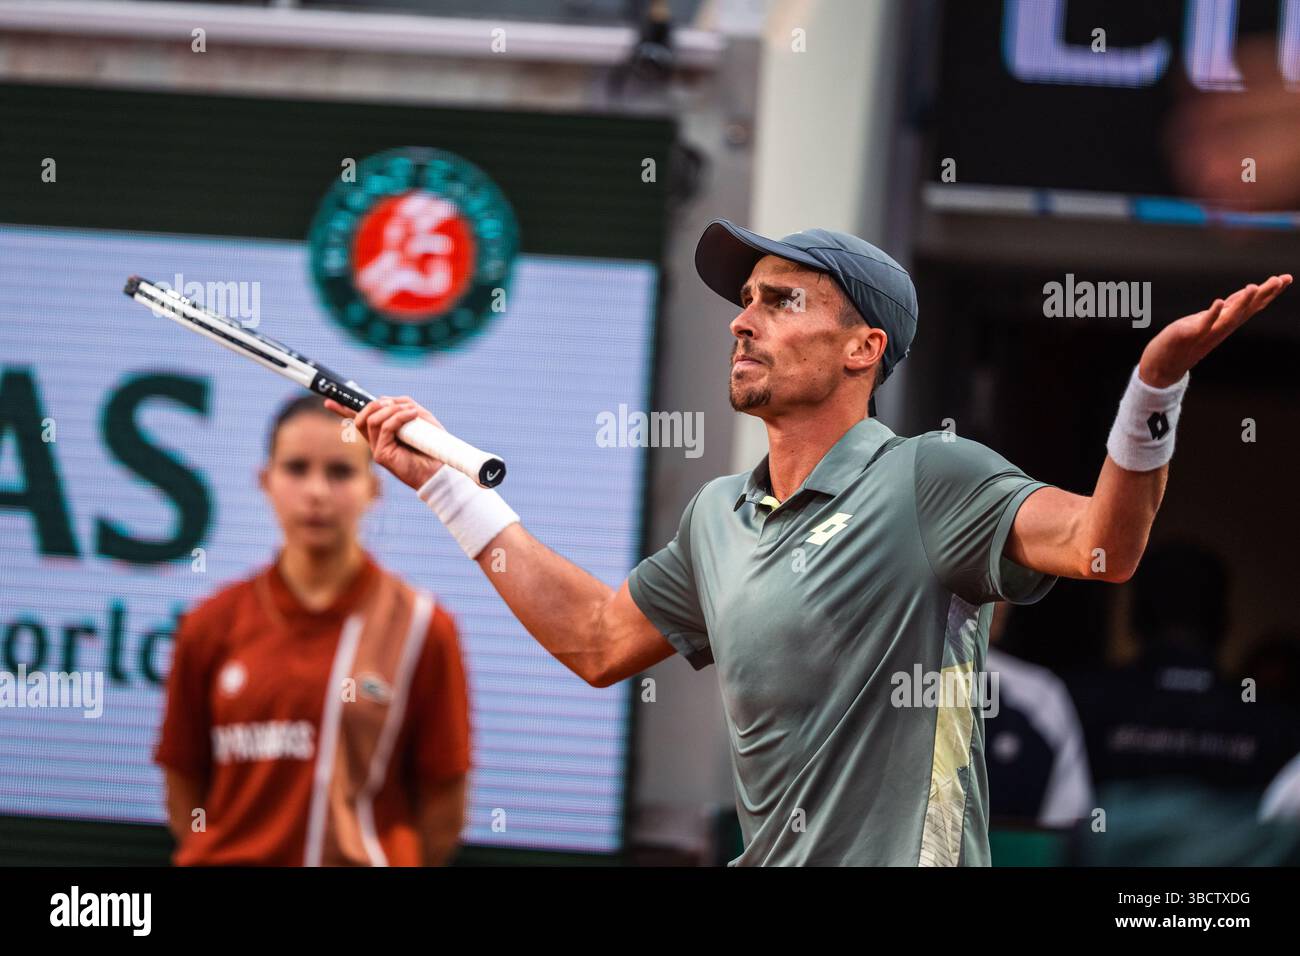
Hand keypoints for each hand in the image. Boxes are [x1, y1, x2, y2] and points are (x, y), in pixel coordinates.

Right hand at [323, 395, 445, 489]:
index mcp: (382, 432)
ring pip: (371, 420)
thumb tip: (388, 400)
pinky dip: (398, 417)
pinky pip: (385, 428)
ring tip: (410, 411)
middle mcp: (376, 441)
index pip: (358, 419)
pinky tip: (412, 415)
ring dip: (391, 410)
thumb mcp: (420, 418)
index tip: (329, 401)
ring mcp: (377, 448)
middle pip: (360, 417)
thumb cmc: (431, 445)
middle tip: (391, 403)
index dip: (342, 409)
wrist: (438, 469)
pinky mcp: (382, 455)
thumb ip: (405, 405)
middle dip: (373, 404)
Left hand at [1138, 275, 1291, 386]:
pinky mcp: (1188, 336)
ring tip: (1253, 287)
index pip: (1251, 306)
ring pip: (1228, 318)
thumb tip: (1244, 296)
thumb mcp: (1208, 322)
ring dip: (1241, 303)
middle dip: (1264, 295)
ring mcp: (1205, 333)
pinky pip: (1202, 325)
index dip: (1269, 293)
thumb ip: (1224, 311)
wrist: (1161, 368)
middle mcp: (1219, 329)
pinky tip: (1219, 302)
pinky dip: (1212, 314)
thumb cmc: (1185, 342)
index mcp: (1225, 324)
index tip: (1286, 278)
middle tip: (1281, 279)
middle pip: (1246, 310)